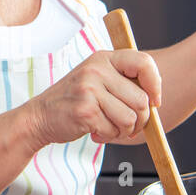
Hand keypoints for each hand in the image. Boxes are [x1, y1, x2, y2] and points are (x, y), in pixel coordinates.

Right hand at [21, 50, 160, 146]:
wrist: (40, 116)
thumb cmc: (74, 100)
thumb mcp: (96, 79)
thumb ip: (122, 82)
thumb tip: (155, 99)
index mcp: (103, 58)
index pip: (144, 62)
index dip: (155, 84)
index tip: (155, 102)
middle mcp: (97, 69)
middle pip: (142, 99)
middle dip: (141, 120)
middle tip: (128, 125)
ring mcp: (90, 89)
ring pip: (131, 118)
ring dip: (125, 130)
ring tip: (110, 128)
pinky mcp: (85, 111)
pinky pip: (114, 130)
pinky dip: (109, 136)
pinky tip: (96, 131)